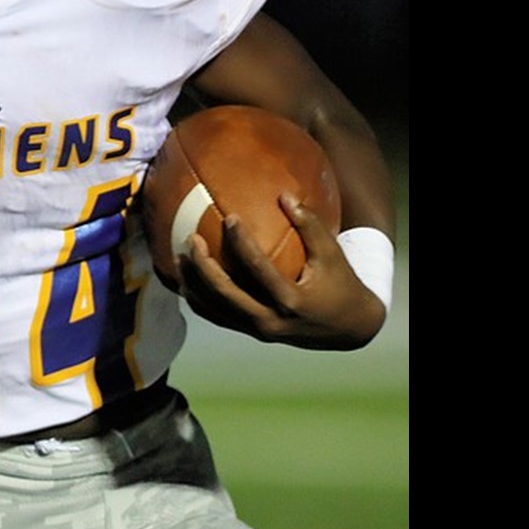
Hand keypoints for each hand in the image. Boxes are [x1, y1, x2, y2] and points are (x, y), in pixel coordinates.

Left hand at [175, 192, 385, 349]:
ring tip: (179, 258)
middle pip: (226, 293)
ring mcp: (260, 331)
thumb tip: (284, 194)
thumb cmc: (341, 284)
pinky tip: (186, 281)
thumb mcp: (332, 254)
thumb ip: (310, 225)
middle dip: (203, 266)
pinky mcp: (253, 334)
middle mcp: (272, 320)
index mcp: (292, 300)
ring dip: (193, 284)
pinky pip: (218, 318)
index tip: (230, 217)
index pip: (259, 269)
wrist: (349, 329)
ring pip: (216, 309)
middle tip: (191, 239)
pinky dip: (200, 301)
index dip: (241, 242)